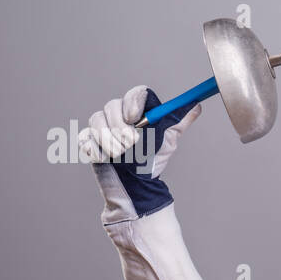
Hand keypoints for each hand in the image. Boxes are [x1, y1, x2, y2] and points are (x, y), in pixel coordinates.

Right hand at [78, 85, 201, 224]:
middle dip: (120, 125)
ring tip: (120, 155)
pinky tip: (103, 158)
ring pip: (96, 120)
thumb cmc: (153, 160)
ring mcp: (102, 127)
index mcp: (139, 111)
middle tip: (130, 143)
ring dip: (108, 138)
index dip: (133, 102)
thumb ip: (178, 122)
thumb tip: (196, 106)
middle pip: (112, 105)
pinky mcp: (89, 140)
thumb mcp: (168, 141)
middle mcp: (119, 115)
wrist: (137, 183)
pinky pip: (84, 137)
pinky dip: (94, 148)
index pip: (135, 95)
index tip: (136, 118)